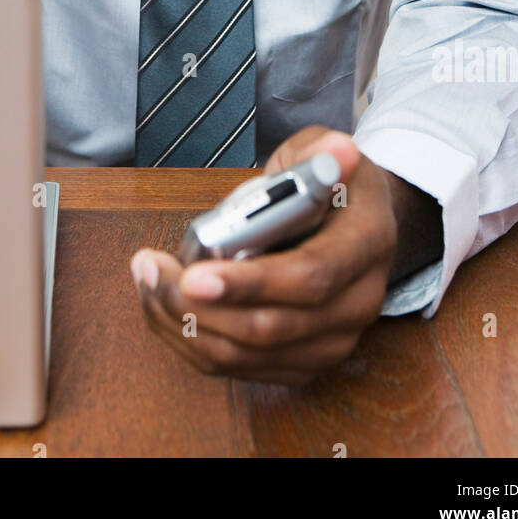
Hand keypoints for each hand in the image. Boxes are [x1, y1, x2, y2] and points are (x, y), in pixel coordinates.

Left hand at [130, 126, 400, 386]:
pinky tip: (165, 306)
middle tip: (152, 271)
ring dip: (185, 324)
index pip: (311, 277)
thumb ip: (318, 153)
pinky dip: (192, 342)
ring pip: (247, 355)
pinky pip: (239, 368)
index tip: (195, 274)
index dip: (251, 283)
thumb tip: (336, 150)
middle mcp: (358, 303)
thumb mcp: (323, 152)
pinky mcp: (304, 362)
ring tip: (150, 280)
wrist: (355, 223)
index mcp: (367, 244)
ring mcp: (333, 341)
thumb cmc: (331, 184)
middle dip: (199, 306)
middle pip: (271, 327)